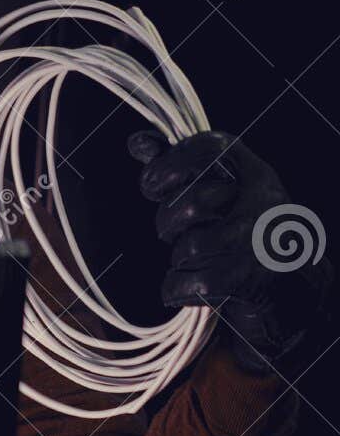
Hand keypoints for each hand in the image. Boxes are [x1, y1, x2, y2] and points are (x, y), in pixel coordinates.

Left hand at [130, 129, 331, 372]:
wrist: (297, 294)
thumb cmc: (249, 237)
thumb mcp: (224, 194)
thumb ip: (181, 168)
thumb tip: (137, 141)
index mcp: (256, 176)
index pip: (210, 149)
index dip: (170, 163)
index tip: (152, 186)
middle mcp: (263, 204)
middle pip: (190, 205)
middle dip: (168, 223)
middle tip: (176, 232)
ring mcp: (256, 244)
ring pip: (186, 248)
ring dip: (180, 261)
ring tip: (201, 262)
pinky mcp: (243, 282)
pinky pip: (182, 282)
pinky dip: (177, 290)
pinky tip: (196, 287)